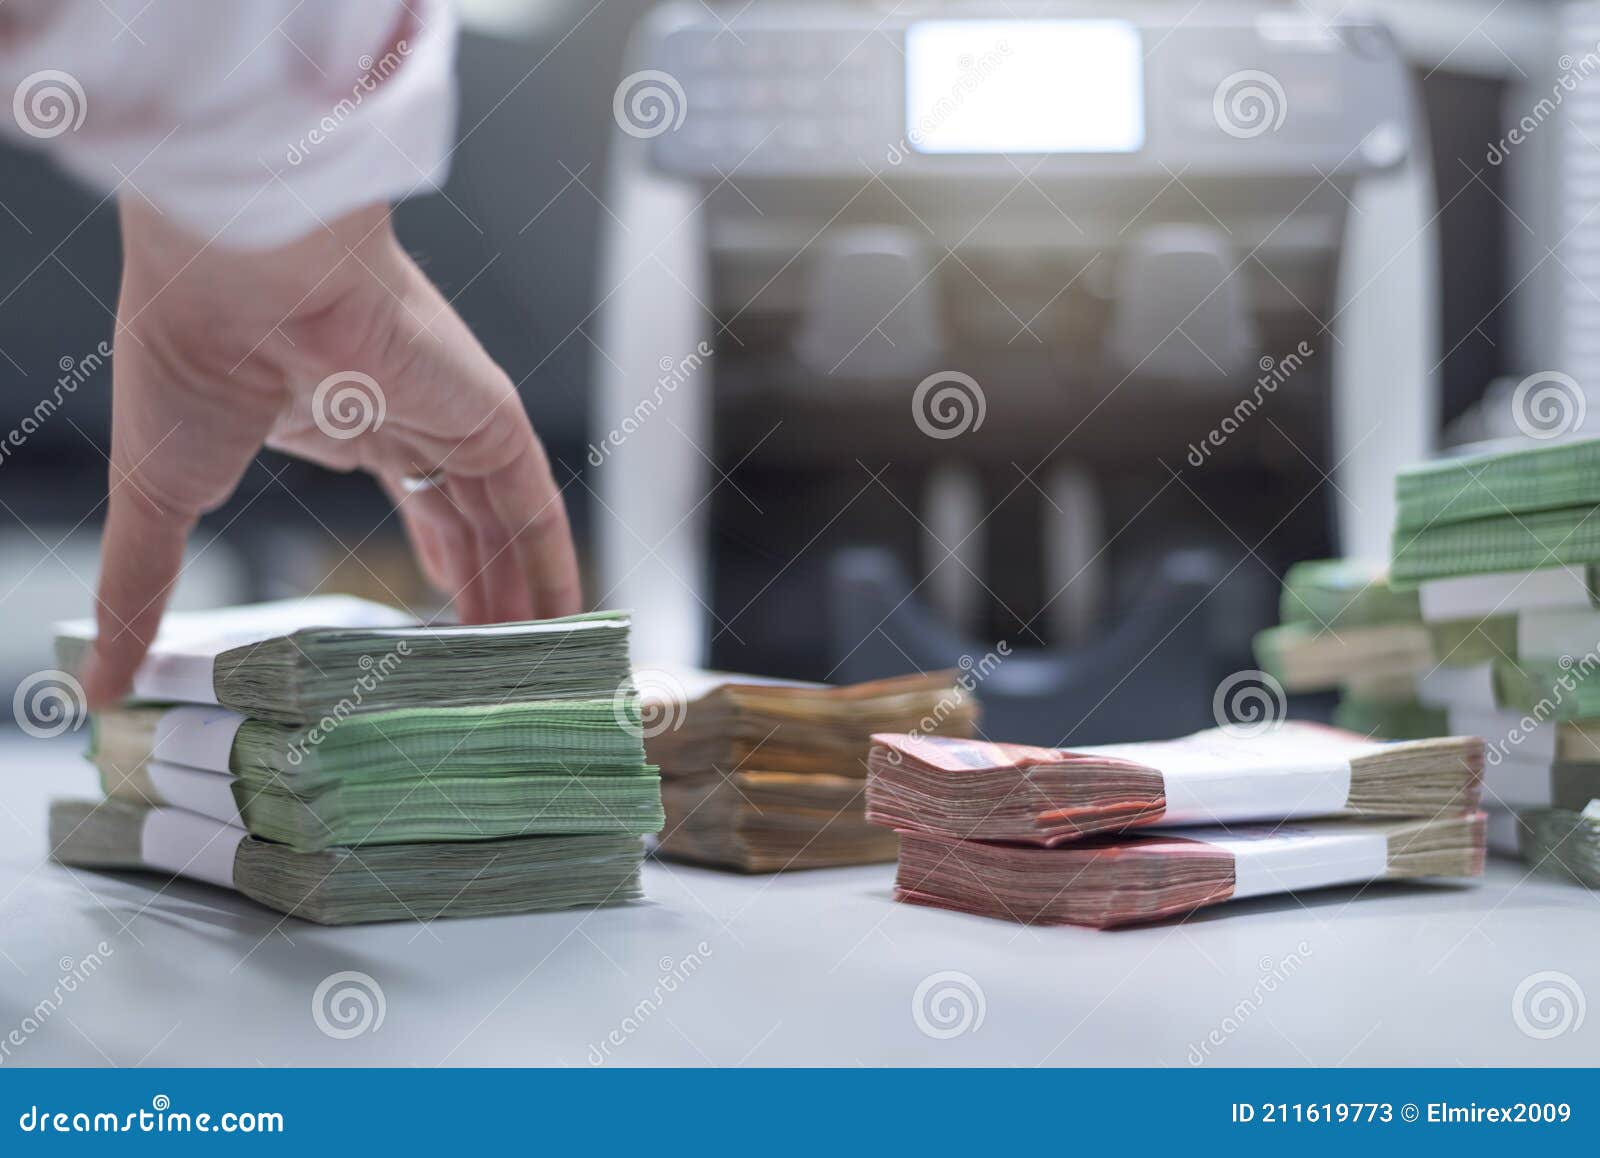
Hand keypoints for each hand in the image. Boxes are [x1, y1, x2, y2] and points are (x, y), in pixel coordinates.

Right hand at [82, 200, 580, 707]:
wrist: (239, 272)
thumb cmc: (188, 357)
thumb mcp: (162, 499)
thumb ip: (143, 591)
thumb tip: (95, 676)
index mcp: (333, 414)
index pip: (402, 495)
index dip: (426, 555)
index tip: (436, 617)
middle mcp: (404, 413)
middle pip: (459, 517)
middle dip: (476, 590)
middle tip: (493, 664)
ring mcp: (451, 415)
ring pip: (501, 521)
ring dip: (518, 592)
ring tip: (530, 666)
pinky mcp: (490, 418)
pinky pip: (535, 504)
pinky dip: (553, 562)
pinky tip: (565, 620)